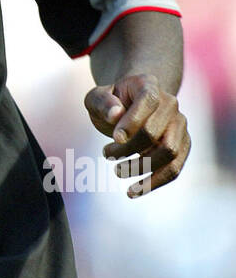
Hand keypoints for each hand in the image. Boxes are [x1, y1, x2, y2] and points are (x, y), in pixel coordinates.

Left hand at [83, 73, 190, 196]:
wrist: (132, 106)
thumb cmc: (111, 103)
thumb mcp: (96, 98)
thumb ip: (102, 102)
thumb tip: (116, 115)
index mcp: (149, 85)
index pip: (148, 101)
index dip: (132, 121)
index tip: (115, 138)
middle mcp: (170, 104)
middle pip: (156, 132)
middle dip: (129, 148)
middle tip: (107, 153)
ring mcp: (179, 125)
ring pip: (170, 153)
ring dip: (142, 168)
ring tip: (117, 171)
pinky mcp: (182, 146)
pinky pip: (174, 169)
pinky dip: (154, 183)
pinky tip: (132, 192)